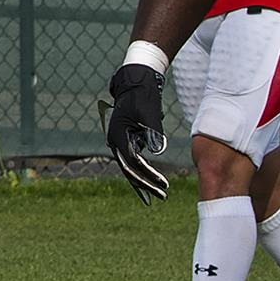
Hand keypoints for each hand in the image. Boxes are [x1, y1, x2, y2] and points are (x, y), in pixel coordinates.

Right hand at [102, 63, 170, 202]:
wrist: (136, 83)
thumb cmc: (143, 97)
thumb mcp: (149, 114)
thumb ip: (153, 132)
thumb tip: (158, 150)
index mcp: (118, 136)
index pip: (133, 162)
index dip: (149, 175)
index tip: (164, 184)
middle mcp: (115, 141)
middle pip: (129, 170)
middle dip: (145, 185)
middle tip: (162, 197)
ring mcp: (120, 142)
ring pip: (130, 167)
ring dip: (144, 180)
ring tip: (160, 193)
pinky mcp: (126, 140)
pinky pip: (133, 160)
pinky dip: (143, 171)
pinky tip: (152, 181)